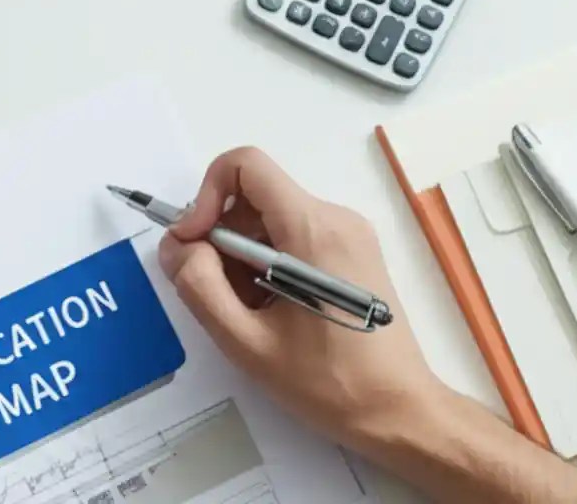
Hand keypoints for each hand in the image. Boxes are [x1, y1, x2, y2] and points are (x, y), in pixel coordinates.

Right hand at [159, 147, 439, 449]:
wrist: (399, 411)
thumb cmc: (328, 382)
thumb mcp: (246, 342)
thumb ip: (199, 286)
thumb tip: (177, 246)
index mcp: (313, 229)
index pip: (245, 165)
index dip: (205, 196)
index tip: (194, 243)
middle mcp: (335, 218)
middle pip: (253, 196)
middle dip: (221, 238)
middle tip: (218, 294)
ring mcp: (348, 233)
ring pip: (269, 219)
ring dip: (242, 257)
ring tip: (251, 313)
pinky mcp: (352, 251)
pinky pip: (292, 236)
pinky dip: (267, 264)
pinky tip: (272, 311)